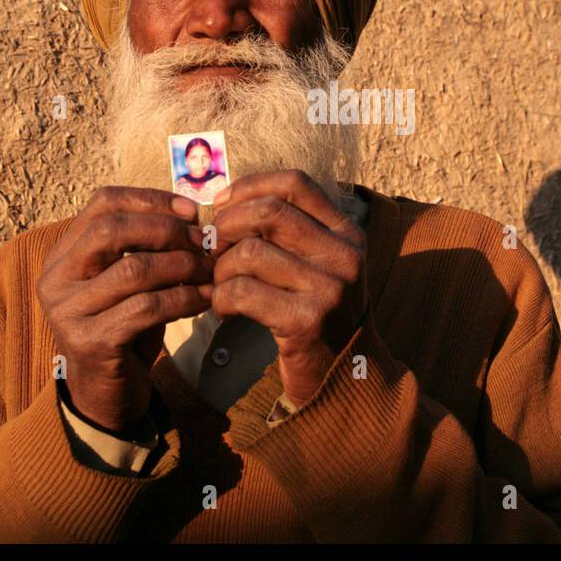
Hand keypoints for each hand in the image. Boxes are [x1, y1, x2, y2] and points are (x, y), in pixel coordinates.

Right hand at [36, 186, 213, 431]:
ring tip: (210, 271)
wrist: (106, 394)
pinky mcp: (91, 342)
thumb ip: (147, 247)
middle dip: (167, 230)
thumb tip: (194, 215)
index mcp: (63, 254)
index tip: (192, 210)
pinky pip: (146, 308)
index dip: (151, 199)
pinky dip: (184, 299)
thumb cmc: (125, 327)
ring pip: (133, 269)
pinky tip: (205, 299)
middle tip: (204, 242)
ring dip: (183, 266)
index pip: (102, 203)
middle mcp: (56, 279)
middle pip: (112, 230)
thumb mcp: (129, 280)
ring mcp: (68, 312)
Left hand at [209, 170, 366, 407]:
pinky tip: (224, 309)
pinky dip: (220, 298)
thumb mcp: (318, 264)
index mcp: (346, 232)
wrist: (346, 376)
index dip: (250, 186)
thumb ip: (287, 233)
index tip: (221, 205)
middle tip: (214, 250)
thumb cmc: (317, 312)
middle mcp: (344, 255)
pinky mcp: (306, 320)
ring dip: (220, 270)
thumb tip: (223, 204)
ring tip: (220, 286)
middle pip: (268, 212)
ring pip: (249, 253)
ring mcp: (329, 288)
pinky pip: (242, 292)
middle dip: (227, 227)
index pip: (295, 184)